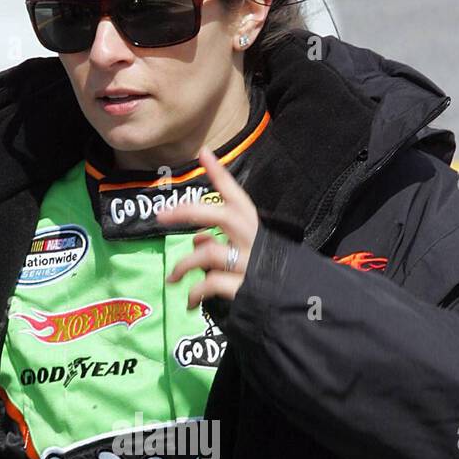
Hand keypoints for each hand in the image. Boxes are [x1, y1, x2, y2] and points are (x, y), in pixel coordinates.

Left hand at [159, 145, 259, 309]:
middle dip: (189, 212)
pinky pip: (211, 284)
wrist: (297, 305)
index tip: (204, 153)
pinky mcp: (244, 289)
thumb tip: (196, 238)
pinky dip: (195, 292)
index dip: (221, 175)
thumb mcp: (247, 253)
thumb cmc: (267, 277)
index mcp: (254, 228)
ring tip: (173, 278)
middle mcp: (253, 241)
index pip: (237, 197)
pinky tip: (190, 302)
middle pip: (221, 215)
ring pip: (208, 253)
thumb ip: (221, 242)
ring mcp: (249, 264)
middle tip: (161, 216)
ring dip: (184, 264)